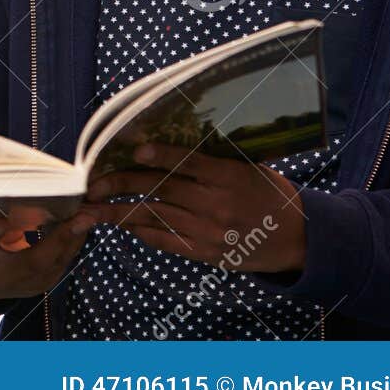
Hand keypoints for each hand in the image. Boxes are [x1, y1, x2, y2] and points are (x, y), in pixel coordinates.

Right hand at [0, 206, 93, 301]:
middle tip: (92, 203)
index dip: (63, 236)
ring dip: (80, 231)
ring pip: (70, 253)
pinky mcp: (54, 274)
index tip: (81, 217)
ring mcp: (49, 279)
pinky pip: (68, 254)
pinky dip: (74, 236)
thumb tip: (1, 222)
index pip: (45, 256)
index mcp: (17, 272)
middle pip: (64, 253)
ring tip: (88, 205)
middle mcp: (38, 279)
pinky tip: (77, 217)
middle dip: (80, 229)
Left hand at [81, 143, 306, 272]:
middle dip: (121, 185)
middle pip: (161, 190)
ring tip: (90, 210)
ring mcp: (209, 231)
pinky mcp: (206, 253)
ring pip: (155, 217)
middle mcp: (216, 204)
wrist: (299, 238)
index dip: (159, 156)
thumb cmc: (270, 193)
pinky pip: (166, 241)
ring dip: (119, 213)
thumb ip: (213, 157)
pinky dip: (142, 232)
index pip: (188, 163)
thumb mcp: (250, 166)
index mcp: (229, 177)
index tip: (133, 150)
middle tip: (91, 184)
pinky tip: (123, 224)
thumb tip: (167, 137)